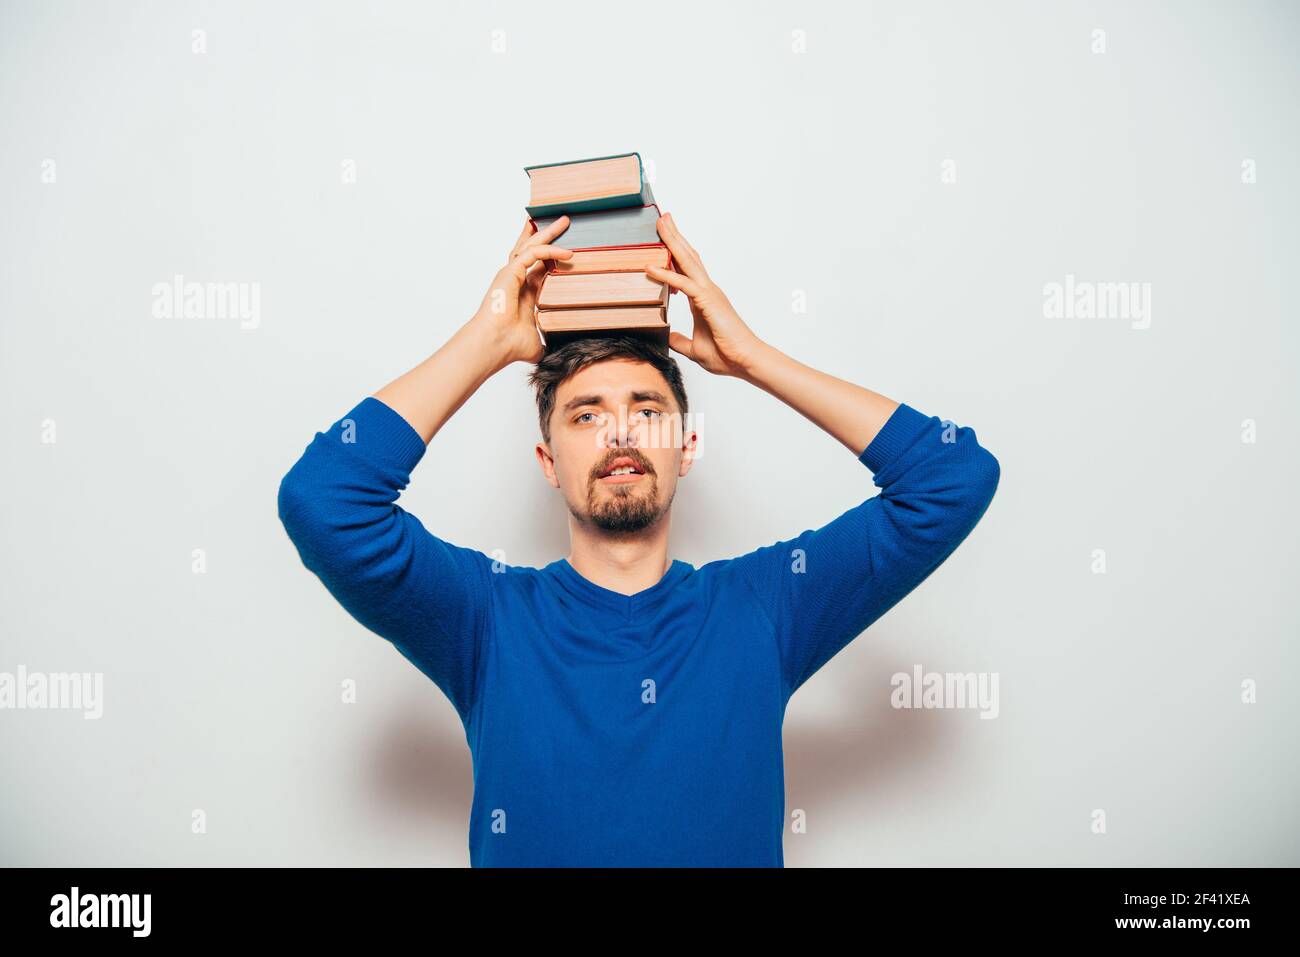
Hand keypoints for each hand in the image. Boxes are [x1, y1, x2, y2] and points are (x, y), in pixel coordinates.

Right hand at [474, 215, 573, 365]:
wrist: (496, 344)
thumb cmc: (511, 345)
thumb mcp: (539, 343)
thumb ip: (550, 343)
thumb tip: (565, 354)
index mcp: (523, 294)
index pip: (538, 268)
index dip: (551, 256)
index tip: (566, 250)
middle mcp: (516, 281)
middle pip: (533, 250)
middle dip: (547, 234)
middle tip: (563, 222)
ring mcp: (511, 275)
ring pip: (531, 245)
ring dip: (548, 232)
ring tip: (564, 221)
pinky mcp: (510, 272)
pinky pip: (533, 254)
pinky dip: (550, 250)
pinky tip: (567, 253)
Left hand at [645, 212, 765, 377]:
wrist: (745, 361)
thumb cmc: (726, 355)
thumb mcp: (694, 348)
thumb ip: (680, 340)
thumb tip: (669, 337)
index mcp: (703, 299)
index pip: (685, 270)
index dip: (674, 253)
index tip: (664, 239)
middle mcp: (707, 290)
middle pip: (687, 257)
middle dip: (674, 236)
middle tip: (663, 218)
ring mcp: (708, 293)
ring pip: (687, 262)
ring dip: (672, 242)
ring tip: (661, 224)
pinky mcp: (707, 302)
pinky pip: (683, 284)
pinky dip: (665, 275)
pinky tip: (650, 268)